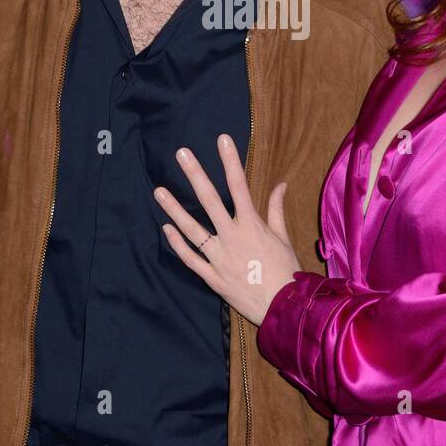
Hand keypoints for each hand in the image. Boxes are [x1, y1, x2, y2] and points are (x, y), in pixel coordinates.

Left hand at [154, 134, 302, 326]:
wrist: (285, 307)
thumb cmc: (286, 270)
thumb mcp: (283, 237)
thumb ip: (276, 209)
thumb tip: (281, 184)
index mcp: (251, 225)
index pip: (239, 185)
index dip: (230, 160)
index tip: (222, 139)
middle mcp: (232, 237)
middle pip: (210, 200)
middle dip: (195, 175)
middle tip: (181, 154)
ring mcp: (219, 257)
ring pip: (192, 230)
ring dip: (174, 209)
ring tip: (159, 191)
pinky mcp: (212, 277)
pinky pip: (191, 258)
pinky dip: (177, 244)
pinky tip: (165, 229)